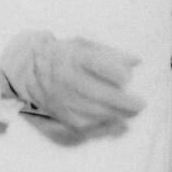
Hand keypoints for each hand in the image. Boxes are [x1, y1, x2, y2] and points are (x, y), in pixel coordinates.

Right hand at [17, 37, 144, 134]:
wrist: (31, 70)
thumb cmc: (66, 55)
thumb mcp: (86, 45)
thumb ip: (112, 53)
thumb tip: (136, 61)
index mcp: (74, 57)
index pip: (97, 65)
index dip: (115, 73)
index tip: (127, 78)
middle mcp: (66, 78)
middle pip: (99, 93)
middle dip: (123, 102)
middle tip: (141, 105)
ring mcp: (62, 99)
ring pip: (93, 112)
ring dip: (116, 115)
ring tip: (132, 113)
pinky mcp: (61, 114)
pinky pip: (85, 125)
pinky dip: (103, 126)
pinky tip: (117, 123)